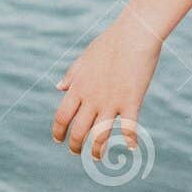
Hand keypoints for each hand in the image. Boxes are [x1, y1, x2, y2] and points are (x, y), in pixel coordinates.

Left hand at [52, 20, 161, 158]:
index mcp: (78, 87)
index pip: (62, 116)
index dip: (58, 131)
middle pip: (78, 131)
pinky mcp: (131, 101)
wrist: (133, 33)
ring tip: (97, 157)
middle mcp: (91, 98)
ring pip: (99, 135)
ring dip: (97, 150)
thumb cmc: (110, 43)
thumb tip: (58, 88)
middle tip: (76, 151)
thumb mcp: (84, 58)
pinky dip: (129, 139)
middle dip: (75, 146)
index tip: (58, 140)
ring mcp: (111, 101)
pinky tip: (130, 147)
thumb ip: (71, 76)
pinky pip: (129, 127)